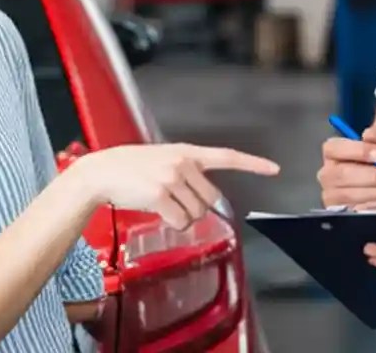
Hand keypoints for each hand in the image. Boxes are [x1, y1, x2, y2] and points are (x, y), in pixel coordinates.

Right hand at [73, 143, 279, 229]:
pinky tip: (157, 213)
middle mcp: (182, 162)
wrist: (101, 172)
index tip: (274, 169)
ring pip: (197, 213)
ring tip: (162, 204)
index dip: (252, 164)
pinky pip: (180, 221)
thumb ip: (186, 172)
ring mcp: (172, 177)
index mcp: (186, 152)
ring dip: (183, 217)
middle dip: (197, 207)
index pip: (226, 156)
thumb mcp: (162, 160)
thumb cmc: (131, 169)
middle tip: (175, 202)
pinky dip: (172, 224)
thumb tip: (204, 201)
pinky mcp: (160, 194)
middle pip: (211, 199)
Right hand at [317, 127, 375, 209]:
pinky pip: (355, 211)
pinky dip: (374, 206)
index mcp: (332, 151)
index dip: (357, 151)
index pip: (334, 148)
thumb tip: (369, 134)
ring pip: (350, 195)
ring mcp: (330, 195)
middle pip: (342, 174)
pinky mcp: (338, 213)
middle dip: (371, 177)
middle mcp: (326, 173)